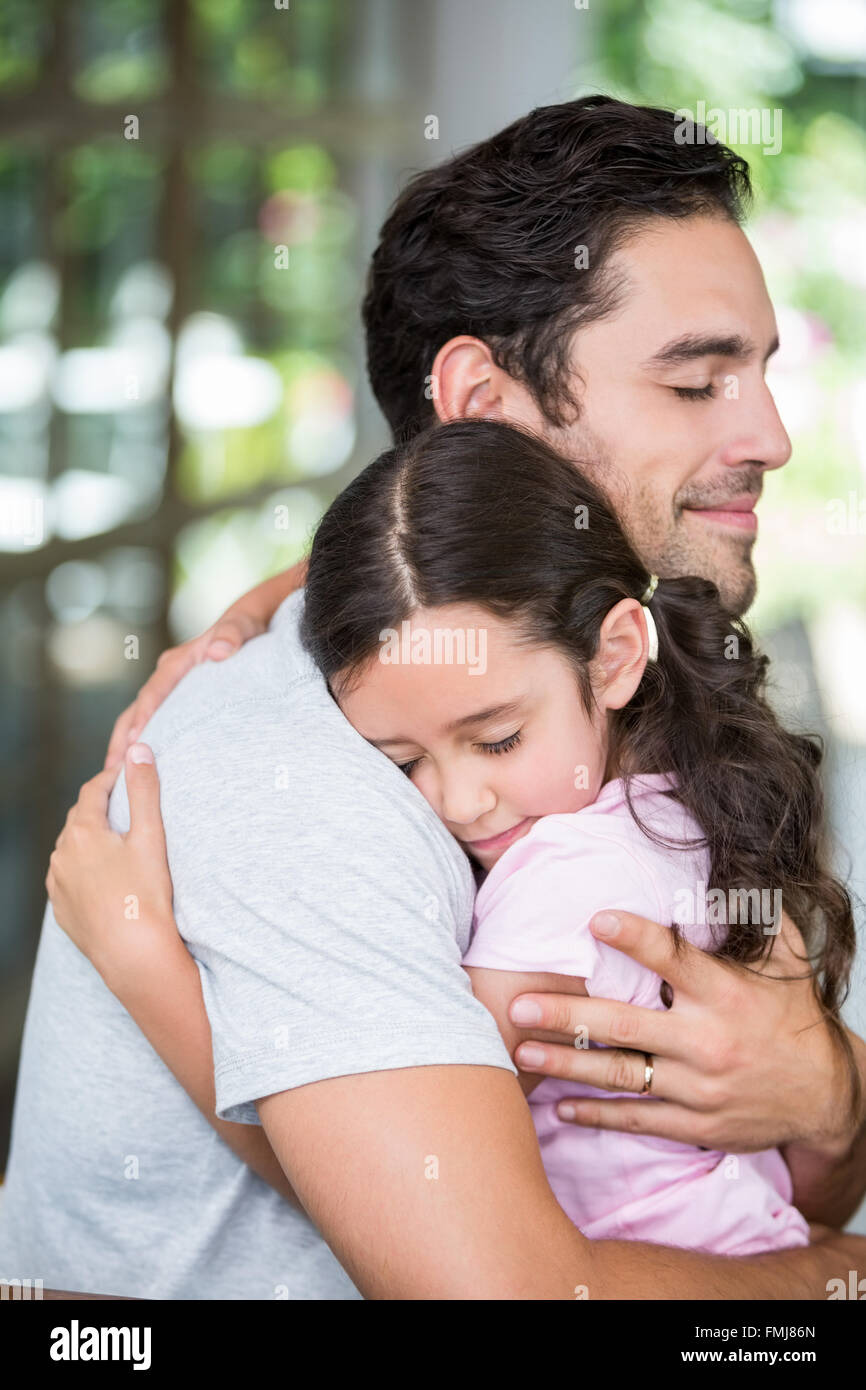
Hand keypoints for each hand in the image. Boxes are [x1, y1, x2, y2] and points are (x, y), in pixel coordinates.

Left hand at [46, 745, 177, 986]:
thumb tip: (138, 748)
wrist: (134, 955)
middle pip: (80, 818)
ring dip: (90, 839)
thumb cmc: (146, 895)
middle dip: (100, 807)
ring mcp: (58, 883)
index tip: (129, 774)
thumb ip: (144, 789)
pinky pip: (68, 877)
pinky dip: (83, 868)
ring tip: (116, 842)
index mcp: (83, 831)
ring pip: (71, 848)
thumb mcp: (151, 836)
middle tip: (125, 804)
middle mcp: (62, 854)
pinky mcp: (61, 908)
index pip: (94, 790)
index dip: (112, 778)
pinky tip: (104, 876)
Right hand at [104, 610, 266, 769]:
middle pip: (136, 711)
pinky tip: (141, 772)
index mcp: (176, 663)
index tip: (134, 741)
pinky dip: (143, 745)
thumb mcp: (240, 627)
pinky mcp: (177, 701)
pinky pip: (156, 724)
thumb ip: (231, 635)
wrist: (246, 626)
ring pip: (139, 720)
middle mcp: (166, 677)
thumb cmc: (243, 628)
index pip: (154, 692)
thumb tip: (219, 651)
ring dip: (125, 747)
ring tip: (115, 780)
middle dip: (122, 740)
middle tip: (111, 772)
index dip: (144, 716)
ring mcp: (169, 690)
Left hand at [509, 908, 855, 1155]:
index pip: (674, 961)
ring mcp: (699, 1088)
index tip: (595, 920)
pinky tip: (561, 1105)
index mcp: (726, 995)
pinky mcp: (695, 1124)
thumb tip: (728, 867)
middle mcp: (708, 1041)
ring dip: (567, 1064)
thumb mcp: (786, 962)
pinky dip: (597, 1114)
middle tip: (520, 1005)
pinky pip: (638, 1119)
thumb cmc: (793, 1018)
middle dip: (568, 1015)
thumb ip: (755, 917)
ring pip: (622, 1076)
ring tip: (522, 1052)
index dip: (635, 939)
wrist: (824, 1096)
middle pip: (626, 1026)